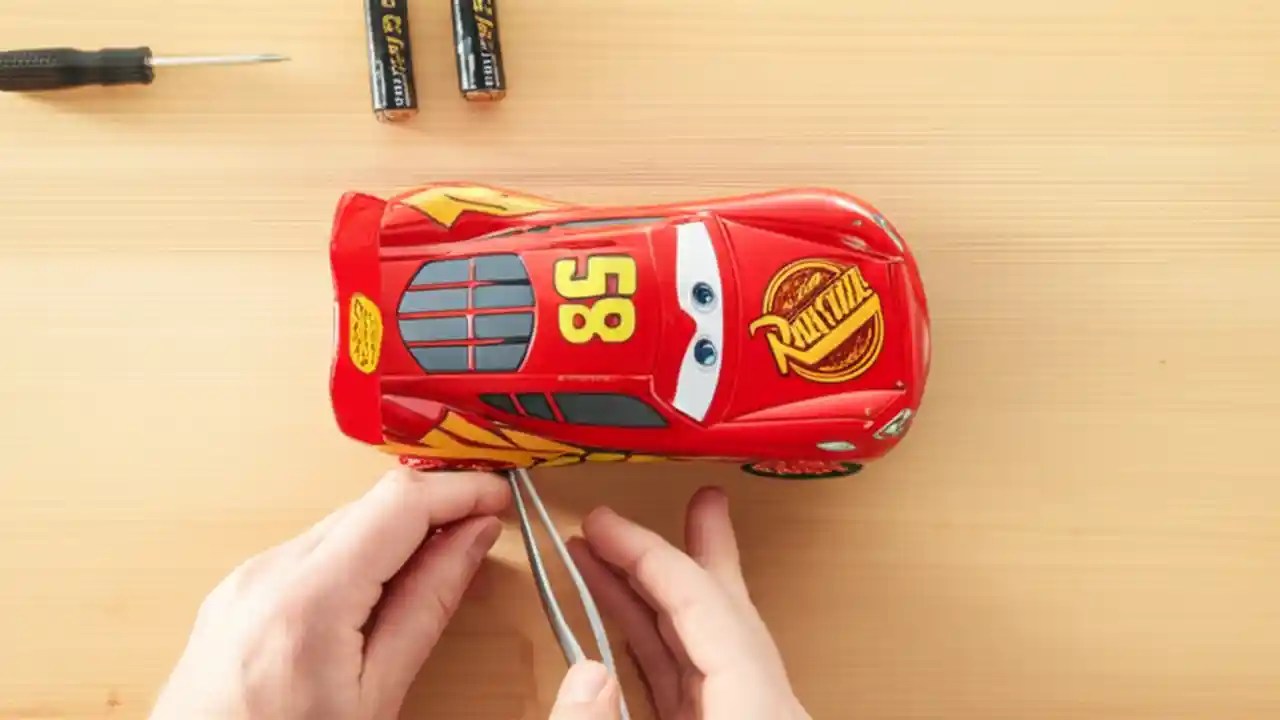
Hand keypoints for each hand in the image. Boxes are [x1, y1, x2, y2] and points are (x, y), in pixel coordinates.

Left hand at [148, 468, 510, 719]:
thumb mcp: (376, 699)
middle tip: (484, 532)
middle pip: (369, 506)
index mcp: (308, 601)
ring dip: (397, 533)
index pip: (399, 504)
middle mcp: (268, 573)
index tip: (500, 497)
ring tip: (441, 567)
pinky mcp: (235, 592)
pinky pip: (311, 551)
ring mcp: (244, 579)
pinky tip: (382, 589)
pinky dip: (357, 555)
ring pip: (341, 525)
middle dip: (434, 509)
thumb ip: (427, 610)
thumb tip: (470, 539)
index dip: (459, 489)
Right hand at [557, 487, 810, 719]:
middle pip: (727, 614)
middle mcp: (761, 712)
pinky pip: (686, 679)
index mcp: (758, 712)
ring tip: (612, 551)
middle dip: (702, 554)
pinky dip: (651, 646)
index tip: (600, 523)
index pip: (707, 609)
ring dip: (653, 598)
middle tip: (698, 498)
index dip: (651, 558)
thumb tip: (585, 674)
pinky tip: (619, 618)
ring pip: (701, 648)